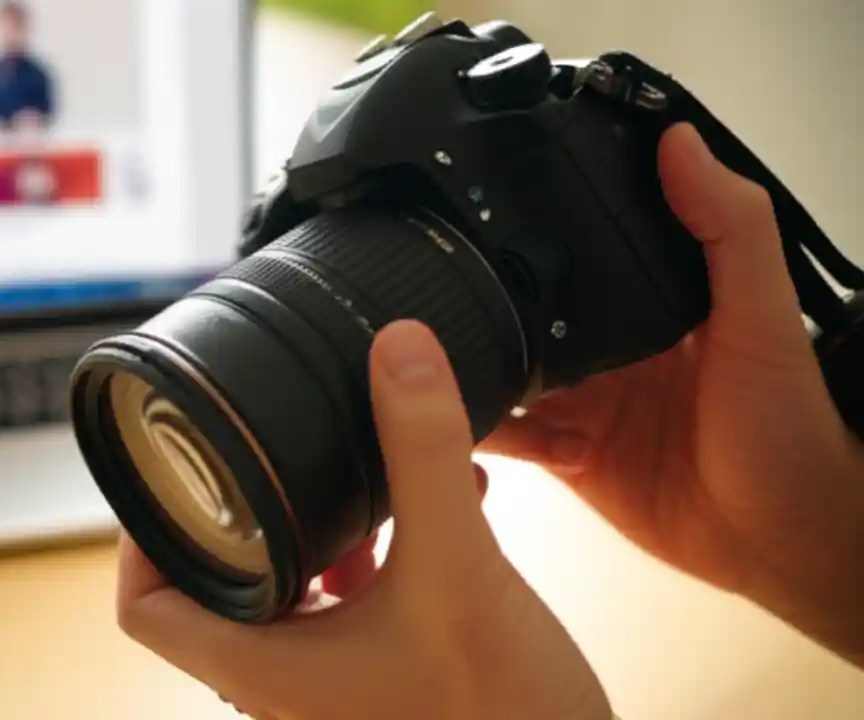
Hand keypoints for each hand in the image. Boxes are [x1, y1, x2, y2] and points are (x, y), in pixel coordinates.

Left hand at [117, 321, 610, 719]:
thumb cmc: (505, 716)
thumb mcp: (460, 569)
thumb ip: (423, 455)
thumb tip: (398, 348)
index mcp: (265, 670)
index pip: (144, 608)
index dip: (139, 537)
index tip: (171, 472)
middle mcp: (284, 683)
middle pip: (213, 582)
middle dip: (246, 506)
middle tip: (271, 444)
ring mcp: (332, 682)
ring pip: (290, 584)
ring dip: (321, 524)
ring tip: (372, 474)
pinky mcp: (381, 674)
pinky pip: (349, 599)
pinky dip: (375, 549)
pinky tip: (441, 509)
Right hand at [483, 123, 863, 663]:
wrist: (777, 540)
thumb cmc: (788, 427)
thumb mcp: (763, 315)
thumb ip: (729, 228)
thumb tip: (679, 143)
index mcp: (649, 298)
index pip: (580, 244)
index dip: (536, 221)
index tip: (482, 198)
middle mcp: (606, 342)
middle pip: (523, 304)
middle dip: (482, 297)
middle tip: (438, 291)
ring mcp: (581, 398)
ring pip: (502, 367)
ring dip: (473, 366)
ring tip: (455, 363)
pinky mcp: (562, 452)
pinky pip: (505, 434)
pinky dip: (491, 432)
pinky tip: (512, 431)